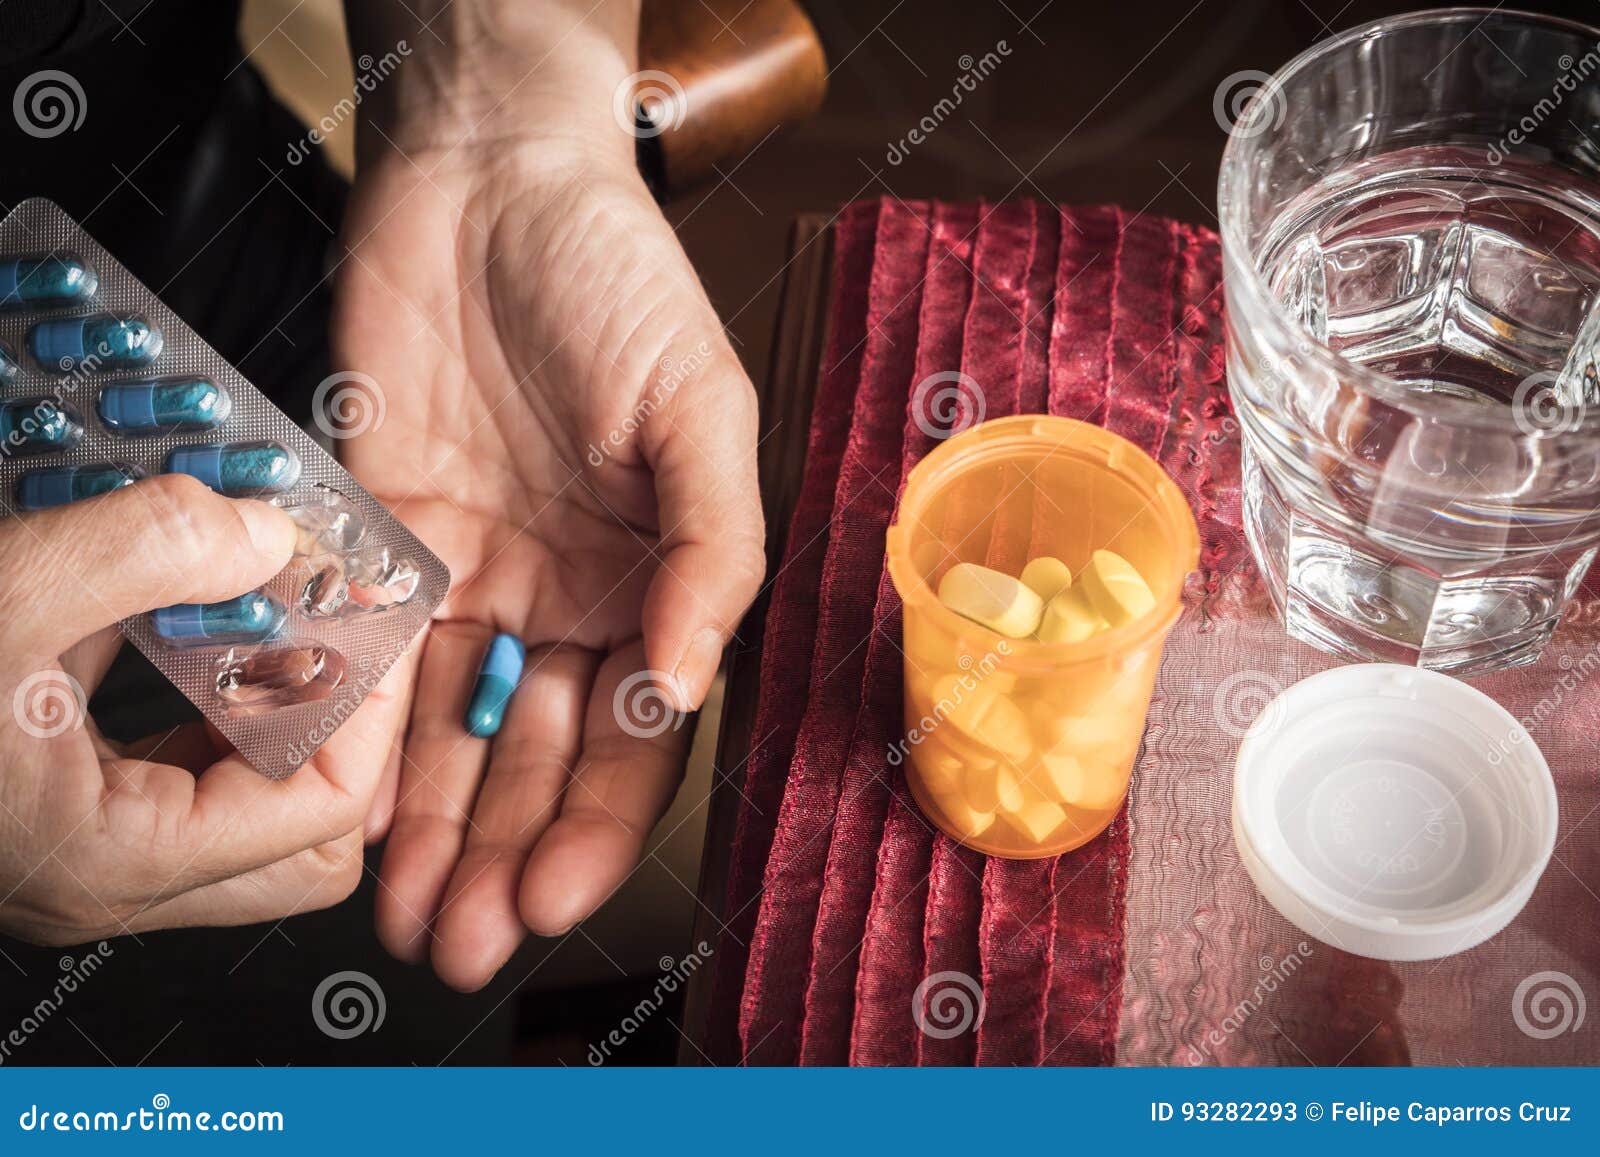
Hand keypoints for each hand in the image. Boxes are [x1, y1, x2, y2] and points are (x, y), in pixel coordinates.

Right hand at [0, 476, 390, 943]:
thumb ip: (141, 552)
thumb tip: (271, 530)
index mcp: (108, 859)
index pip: (324, 811)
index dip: (371, 705)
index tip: (373, 608)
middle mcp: (106, 878)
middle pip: (307, 835)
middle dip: (341, 721)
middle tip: (336, 618)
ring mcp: (78, 852)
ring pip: (246, 802)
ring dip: (276, 702)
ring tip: (270, 600)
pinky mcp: (52, 808)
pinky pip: (175, 765)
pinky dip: (204, 692)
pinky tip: (182, 612)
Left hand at [335, 1, 763, 988]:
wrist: (487, 182)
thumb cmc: (619, 281)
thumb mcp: (700, 405)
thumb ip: (713, 545)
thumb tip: (693, 682)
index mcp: (661, 580)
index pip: (641, 733)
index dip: (599, 823)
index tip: (552, 898)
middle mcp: (572, 597)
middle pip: (542, 754)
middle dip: (505, 854)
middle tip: (464, 945)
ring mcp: (479, 577)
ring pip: (455, 732)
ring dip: (433, 830)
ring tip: (408, 923)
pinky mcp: (390, 545)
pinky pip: (376, 660)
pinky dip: (365, 739)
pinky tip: (351, 817)